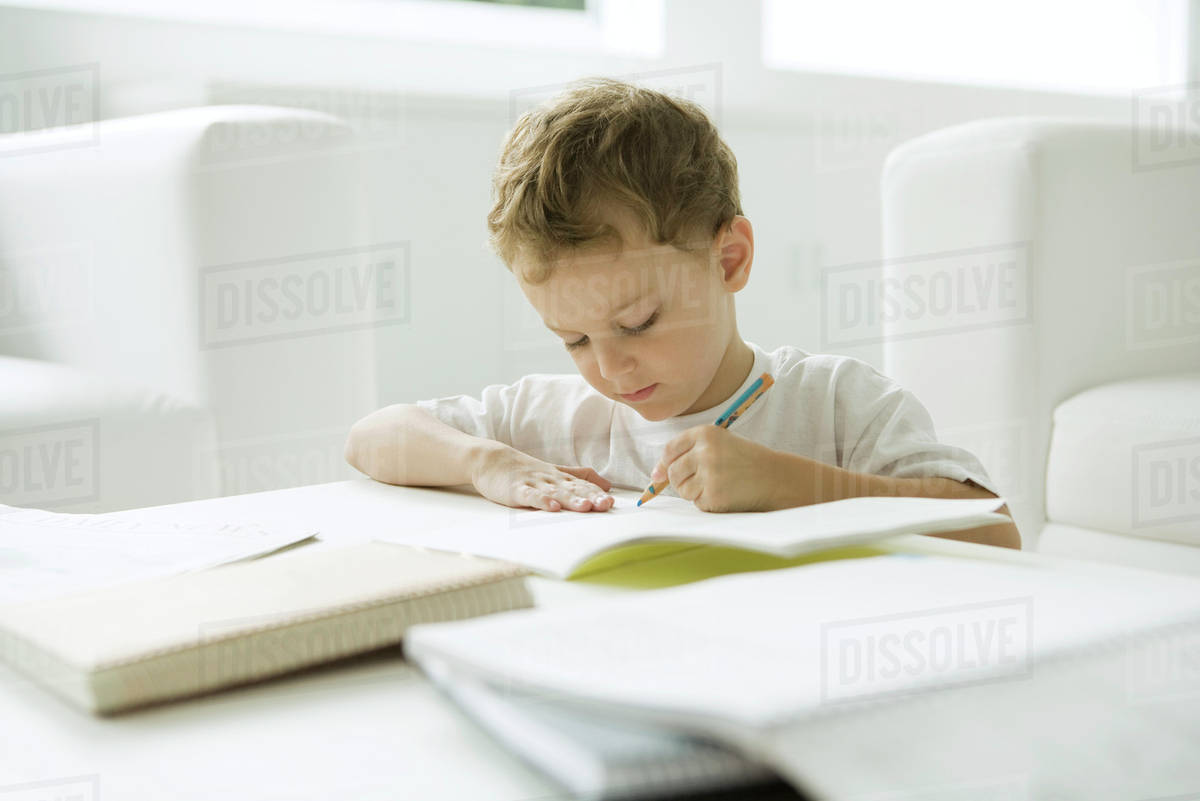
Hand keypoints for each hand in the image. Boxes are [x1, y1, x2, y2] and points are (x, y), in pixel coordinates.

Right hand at [470, 444, 614, 512]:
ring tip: (586, 507)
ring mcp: (534, 483)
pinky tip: (552, 507)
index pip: (582, 485)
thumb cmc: (525, 469)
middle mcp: (550, 479)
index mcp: (560, 477)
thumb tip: (607, 485)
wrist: (491, 460)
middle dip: (591, 497)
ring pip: (555, 492)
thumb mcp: (555, 472)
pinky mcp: (517, 489)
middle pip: (573, 488)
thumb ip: (580, 477)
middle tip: (607, 505)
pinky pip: (531, 495)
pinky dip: (542, 500)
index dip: (597, 493)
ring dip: (571, 500)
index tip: (612, 502)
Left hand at [650, 426, 784, 512]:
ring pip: (682, 489)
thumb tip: (655, 476)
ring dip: (693, 492)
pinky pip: (697, 503)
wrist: (774, 477)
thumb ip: (688, 452)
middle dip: (680, 480)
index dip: (665, 464)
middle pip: (673, 472)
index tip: (663, 473)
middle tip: (701, 480)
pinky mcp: (714, 495)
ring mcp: (710, 474)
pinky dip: (707, 502)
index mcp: (705, 433)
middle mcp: (705, 452)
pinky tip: (724, 493)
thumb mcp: (719, 444)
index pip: (670, 450)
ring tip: (716, 485)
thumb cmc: (744, 460)